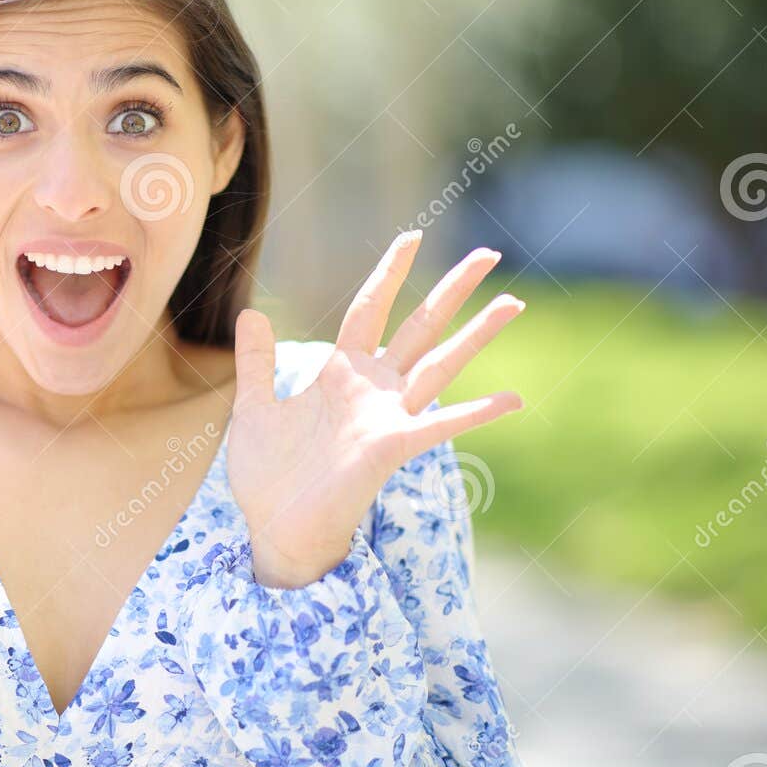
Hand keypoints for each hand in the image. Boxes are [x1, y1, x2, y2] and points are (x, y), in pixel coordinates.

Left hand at [226, 230, 523, 589]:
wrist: (274, 529)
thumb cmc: (267, 476)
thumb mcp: (253, 408)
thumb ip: (257, 363)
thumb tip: (252, 313)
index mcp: (339, 374)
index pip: (370, 309)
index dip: (389, 273)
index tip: (411, 236)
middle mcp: (372, 390)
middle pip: (420, 327)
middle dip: (452, 290)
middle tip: (489, 253)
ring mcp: (387, 417)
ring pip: (440, 365)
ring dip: (477, 335)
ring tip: (513, 303)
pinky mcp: (392, 449)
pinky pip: (440, 426)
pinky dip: (476, 413)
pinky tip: (514, 399)